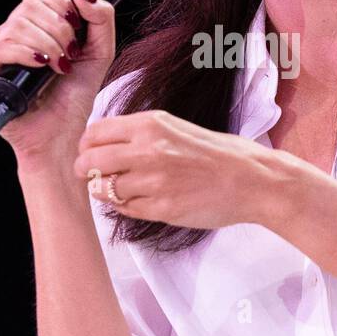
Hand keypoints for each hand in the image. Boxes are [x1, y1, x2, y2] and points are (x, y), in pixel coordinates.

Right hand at [0, 0, 115, 163]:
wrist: (62, 136)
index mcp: (34, 25)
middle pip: (29, 6)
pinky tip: (42, 66)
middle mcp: (11, 34)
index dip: (60, 5)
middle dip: (59, 30)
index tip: (76, 30)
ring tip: (59, 67)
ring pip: (17, 26)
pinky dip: (25, 53)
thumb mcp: (100, 53)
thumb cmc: (74, 97)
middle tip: (70, 56)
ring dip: (47, 44)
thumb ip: (101, 19)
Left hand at [72, 110, 282, 229]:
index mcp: (150, 125)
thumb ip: (140, 134)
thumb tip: (104, 144)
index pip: (94, 133)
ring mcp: (153, 181)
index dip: (86, 146)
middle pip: (91, 162)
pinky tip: (140, 201)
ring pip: (104, 189)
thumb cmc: (217, 153)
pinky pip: (125, 210)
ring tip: (121, 190)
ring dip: (106, 191)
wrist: (250, 179)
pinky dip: (125, 207)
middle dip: (85, 170)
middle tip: (91, 175)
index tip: (89, 153)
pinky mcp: (161, 209)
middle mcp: (147, 150)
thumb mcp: (175, 127)